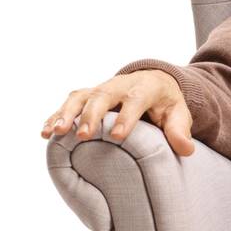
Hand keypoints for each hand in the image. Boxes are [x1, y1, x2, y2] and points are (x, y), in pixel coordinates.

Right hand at [40, 69, 195, 156]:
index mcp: (145, 87)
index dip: (126, 117)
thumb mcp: (179, 113)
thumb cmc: (166, 104)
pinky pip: (68, 103)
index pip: (136, 100)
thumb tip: (186, 149)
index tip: (117, 136)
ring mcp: (100, 89)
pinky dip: (55, 116)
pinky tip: (44, 133)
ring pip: (80, 97)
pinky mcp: (87, 95)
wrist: (153, 81)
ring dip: (67, 114)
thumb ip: (180, 130)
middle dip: (92, 115)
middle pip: (103, 96)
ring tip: (55, 132)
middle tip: (83, 136)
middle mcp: (119, 85)